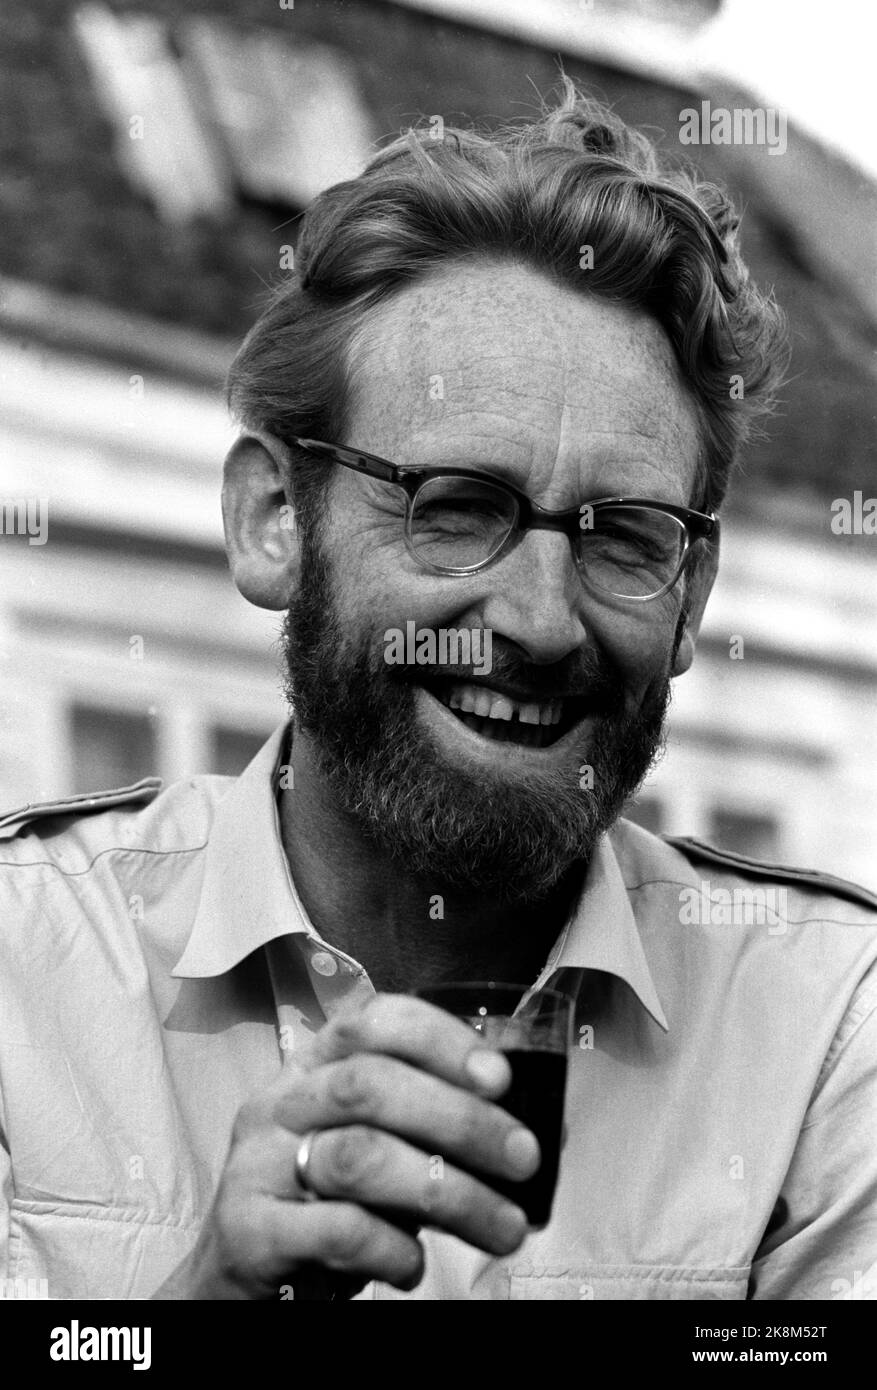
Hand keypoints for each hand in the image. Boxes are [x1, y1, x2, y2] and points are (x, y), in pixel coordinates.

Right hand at [151, 993, 539, 1298]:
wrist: (235, 1281)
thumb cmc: (322, 1204)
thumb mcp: (371, 1149)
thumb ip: (422, 1129)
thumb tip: (516, 1128)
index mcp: (311, 1069)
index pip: (369, 1022)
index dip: (439, 1039)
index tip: (500, 1079)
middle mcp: (279, 1103)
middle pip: (368, 1085)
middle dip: (460, 1118)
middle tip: (523, 1158)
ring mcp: (255, 1164)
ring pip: (358, 1156)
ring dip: (449, 1192)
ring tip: (503, 1227)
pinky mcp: (247, 1232)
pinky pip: (336, 1229)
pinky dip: (393, 1249)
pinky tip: (414, 1266)